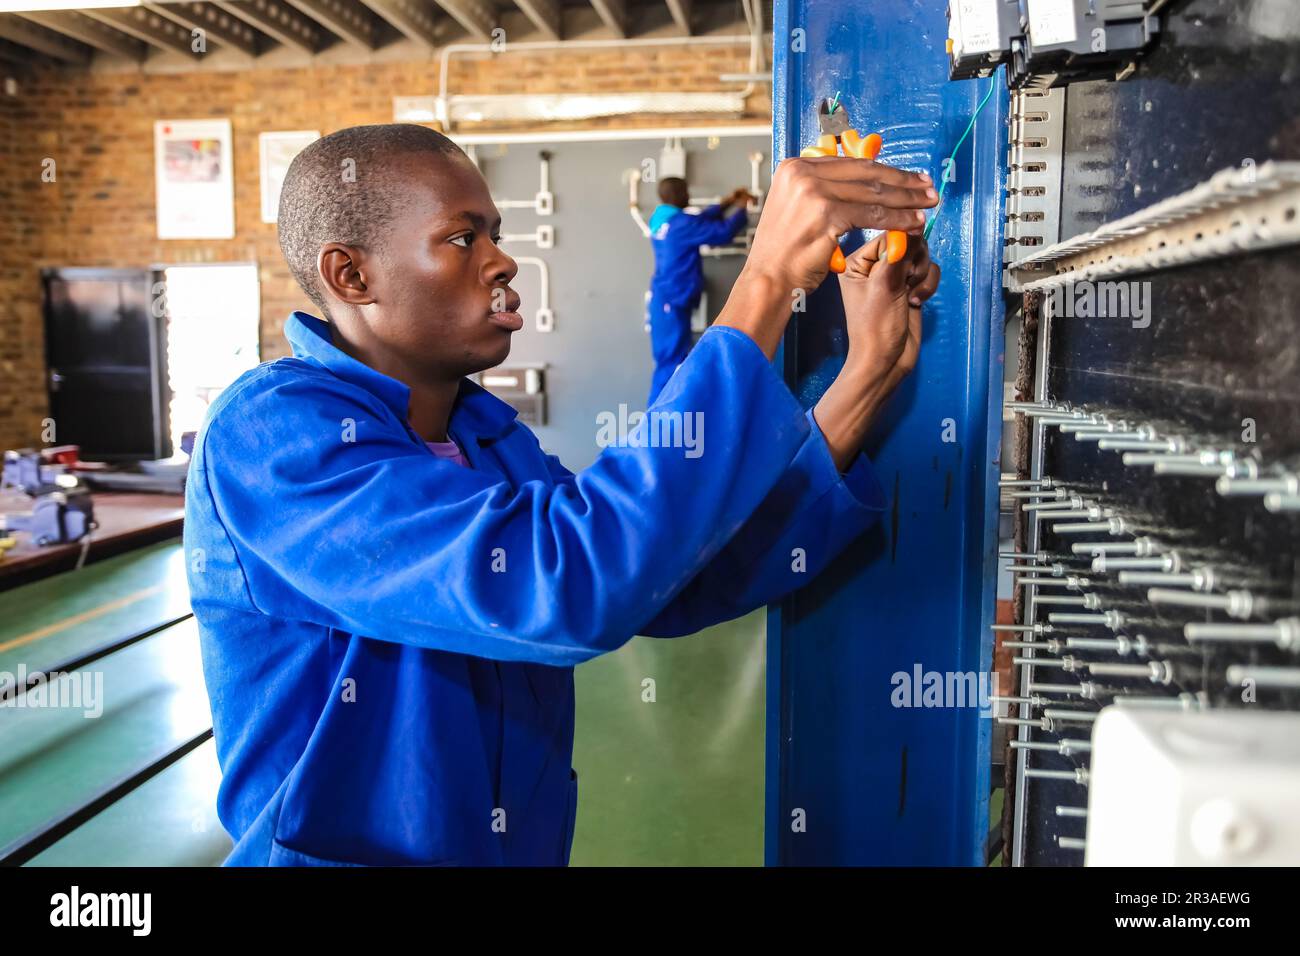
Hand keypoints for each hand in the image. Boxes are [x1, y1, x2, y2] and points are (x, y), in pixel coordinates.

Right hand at [714, 156, 933, 359]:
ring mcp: (813, 192)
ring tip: (928, 204)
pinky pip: (872, 215)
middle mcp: (802, 173)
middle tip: (927, 187)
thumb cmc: (785, 252)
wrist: (769, 279)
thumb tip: (859, 180)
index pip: (851, 163)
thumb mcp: (796, 208)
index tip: (907, 176)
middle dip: (902, 181)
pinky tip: (913, 222)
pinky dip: (897, 219)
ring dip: (906, 199)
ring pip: (873, 193)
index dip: (885, 169)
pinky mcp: (826, 214)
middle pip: (865, 173)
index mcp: (795, 166)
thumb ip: (821, 189)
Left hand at [811, 233, 940, 470]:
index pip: (887, 232)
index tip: (906, 259)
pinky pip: (929, 270)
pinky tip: (917, 301)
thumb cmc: (876, 328)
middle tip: (907, 281)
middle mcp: (874, 265)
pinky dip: (928, 284)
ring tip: (910, 295)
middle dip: (914, 261)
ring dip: (922, 274)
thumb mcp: (885, 286)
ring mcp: (893, 275)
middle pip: (908, 240)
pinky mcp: (909, 286)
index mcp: (857, 262)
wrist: (887, 361)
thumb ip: (898, 253)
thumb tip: (911, 224)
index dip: (903, 242)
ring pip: (922, 255)